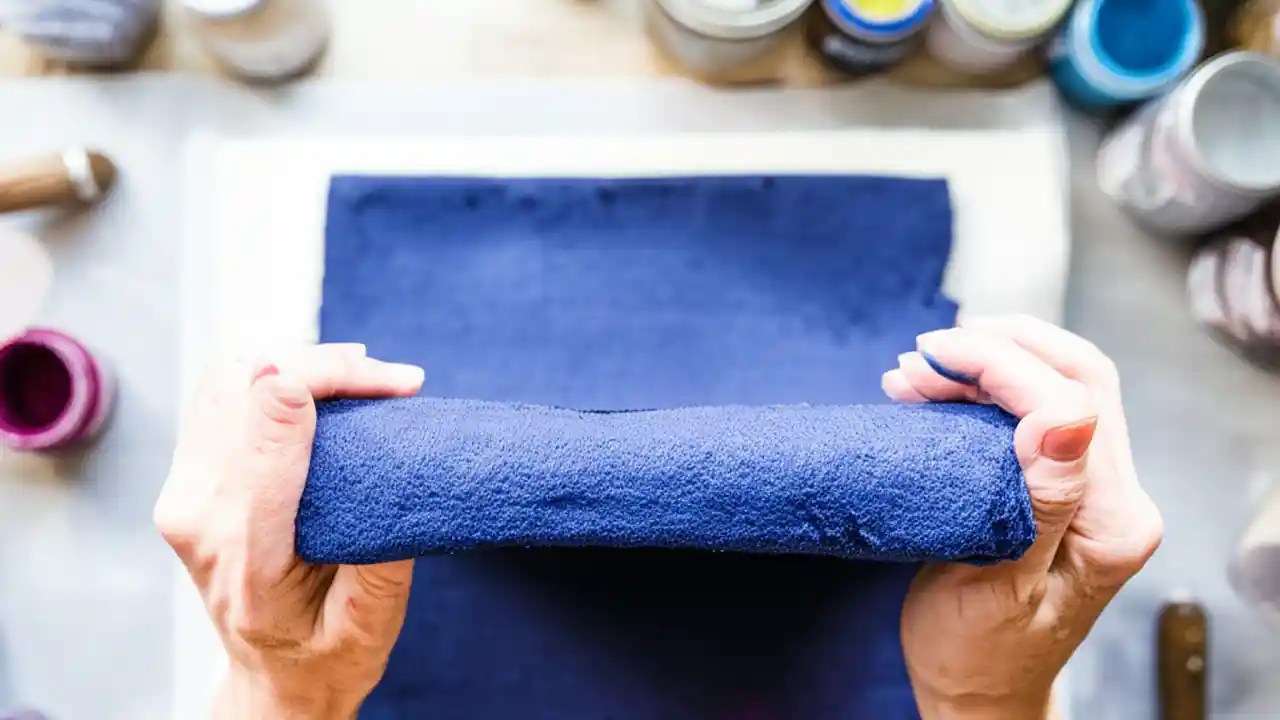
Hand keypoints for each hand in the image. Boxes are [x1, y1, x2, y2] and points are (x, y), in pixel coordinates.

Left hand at [154, 344, 424, 718]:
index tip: (385, 381)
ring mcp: (186, 492)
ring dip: (302, 361)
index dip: (320, 387)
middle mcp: (198, 515)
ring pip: (230, 379)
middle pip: (247, 391)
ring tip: (367, 374)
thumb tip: (390, 453)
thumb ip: (379, 545)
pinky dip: (276, 372)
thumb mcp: (373, 618)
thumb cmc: (328, 653)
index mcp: (243, 556)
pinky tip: (323, 381)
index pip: (264, 437)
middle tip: (398, 381)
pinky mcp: (191, 475)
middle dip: (328, 367)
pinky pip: (222, 394)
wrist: (277, 680)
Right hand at [882, 316, 1162, 719]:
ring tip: (915, 373)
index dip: (1001, 364)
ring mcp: (1095, 487)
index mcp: (1112, 524)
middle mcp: (1117, 497)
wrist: (979, 690)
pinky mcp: (1064, 482)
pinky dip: (985, 388)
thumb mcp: (1000, 588)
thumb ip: (1043, 503)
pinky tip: (937, 390)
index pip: (1071, 404)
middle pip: (1077, 377)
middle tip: (923, 356)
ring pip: (1056, 383)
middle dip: (999, 348)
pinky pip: (1035, 410)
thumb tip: (1067, 419)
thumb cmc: (976, 654)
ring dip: (988, 362)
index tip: (931, 359)